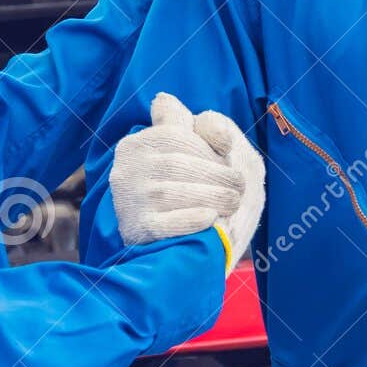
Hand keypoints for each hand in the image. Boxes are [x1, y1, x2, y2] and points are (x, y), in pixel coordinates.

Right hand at [111, 93, 263, 273]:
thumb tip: (222, 133)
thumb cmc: (183, 180)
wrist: (161, 238)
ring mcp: (129, 199)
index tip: (229, 160)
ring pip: (173, 193)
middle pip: (176, 165)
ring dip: (212, 196)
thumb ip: (206, 128)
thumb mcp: (192, 147)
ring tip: (233, 202)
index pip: (175, 136)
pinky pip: (164, 224)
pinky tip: (211, 218)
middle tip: (239, 187)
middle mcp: (127, 168)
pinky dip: (190, 219)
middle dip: (216, 175)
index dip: (207, 148)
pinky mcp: (135, 228)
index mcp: (137, 143)